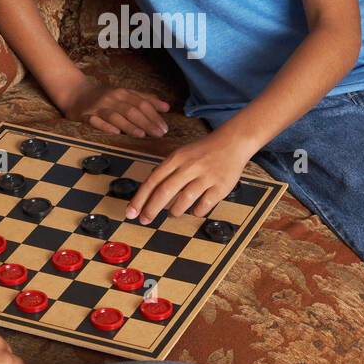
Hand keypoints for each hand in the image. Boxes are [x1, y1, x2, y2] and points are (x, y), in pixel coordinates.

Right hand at [60, 76, 169, 138]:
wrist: (76, 93)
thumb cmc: (104, 96)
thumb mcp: (125, 94)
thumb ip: (146, 99)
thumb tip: (166, 107)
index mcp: (122, 93)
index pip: (142, 104)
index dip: (154, 116)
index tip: (164, 127)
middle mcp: (111, 98)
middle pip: (131, 110)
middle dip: (146, 122)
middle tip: (158, 134)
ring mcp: (98, 107)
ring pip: (115, 116)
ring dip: (129, 125)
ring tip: (141, 134)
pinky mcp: (85, 115)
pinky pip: (95, 121)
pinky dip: (106, 126)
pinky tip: (115, 132)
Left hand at [125, 131, 250, 224]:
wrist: (232, 142)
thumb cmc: (202, 151)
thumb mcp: (181, 154)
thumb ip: (166, 171)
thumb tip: (147, 194)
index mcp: (177, 158)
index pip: (153, 180)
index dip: (140, 198)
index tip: (131, 212)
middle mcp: (190, 166)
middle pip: (165, 191)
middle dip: (151, 209)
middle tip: (144, 220)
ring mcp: (206, 177)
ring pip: (184, 200)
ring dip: (174, 211)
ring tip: (171, 214)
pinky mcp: (221, 186)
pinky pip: (203, 206)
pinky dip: (196, 212)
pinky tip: (193, 210)